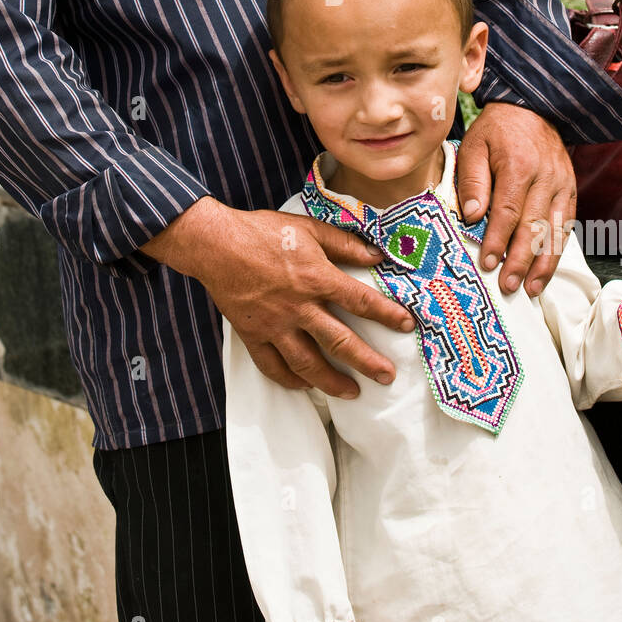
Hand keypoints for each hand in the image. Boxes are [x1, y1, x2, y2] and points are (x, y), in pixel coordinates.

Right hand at [141, 197, 415, 397]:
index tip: (406, 326)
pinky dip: (289, 379)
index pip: (359, 301)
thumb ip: (344, 243)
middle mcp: (299, 307)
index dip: (386, 314)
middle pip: (339, 341)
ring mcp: (275, 325)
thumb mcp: (308, 228)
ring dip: (332, 381)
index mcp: (316, 278)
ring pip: (307, 362)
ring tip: (352, 392)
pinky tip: (304, 386)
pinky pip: (273, 366)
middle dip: (367, 361)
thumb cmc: (262, 232)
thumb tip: (377, 256)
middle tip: (387, 377)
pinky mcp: (253, 335)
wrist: (215, 245)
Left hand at [455, 103, 575, 297]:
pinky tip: (547, 270)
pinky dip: (558, 250)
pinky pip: (566, 225)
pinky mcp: (571, 190)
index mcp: (518, 165)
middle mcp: (546, 177)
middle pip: (534, 226)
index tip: (488, 263)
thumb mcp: (475, 146)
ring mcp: (562, 184)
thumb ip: (472, 181)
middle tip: (508, 285)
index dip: (498, 240)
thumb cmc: (497, 131)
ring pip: (555, 231)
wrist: (532, 108)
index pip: (508, 211)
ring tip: (531, 289)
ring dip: (544, 264)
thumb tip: (472, 217)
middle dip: (521, 260)